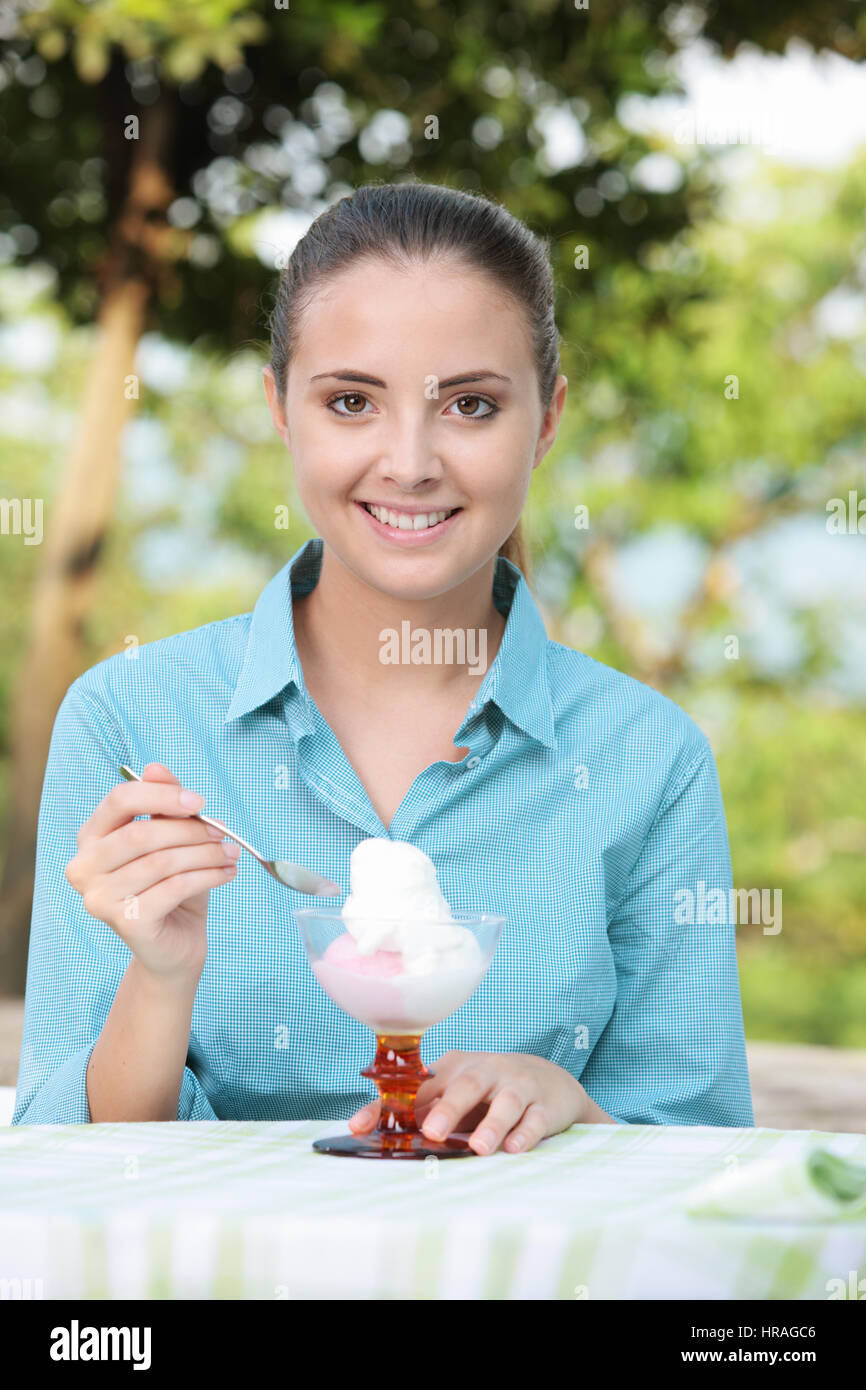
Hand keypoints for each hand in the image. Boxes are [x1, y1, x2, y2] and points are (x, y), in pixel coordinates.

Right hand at [65, 762, 239, 985]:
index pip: (119, 800)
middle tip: (223, 832)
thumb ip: (162, 803)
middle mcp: (84, 867)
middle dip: (190, 829)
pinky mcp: (126, 922)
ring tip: (230, 853)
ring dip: (205, 853)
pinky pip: (175, 887)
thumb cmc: (170, 885)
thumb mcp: (171, 839)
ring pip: (162, 861)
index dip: (162, 796)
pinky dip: (208, 876)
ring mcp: (99, 898)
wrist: (174, 945)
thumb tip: (156, 767)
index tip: (199, 802)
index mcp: (91, 838)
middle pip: (142, 832)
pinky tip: (227, 873)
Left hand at [348, 1051, 609, 1153]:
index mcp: (455, 1069)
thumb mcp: (455, 1093)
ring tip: (480, 1148)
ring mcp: (518, 1087)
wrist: (549, 1080)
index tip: (359, 1126)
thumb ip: (421, 1111)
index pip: (418, 1085)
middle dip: (449, 1109)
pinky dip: (526, 1133)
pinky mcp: (544, 1106)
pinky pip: (535, 1119)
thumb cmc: (489, 1091)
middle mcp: (486, 1072)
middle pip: (467, 1086)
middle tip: (433, 1133)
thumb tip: (374, 1134)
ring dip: (492, 1124)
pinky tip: (515, 1148)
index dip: (388, 1105)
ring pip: (505, 1102)